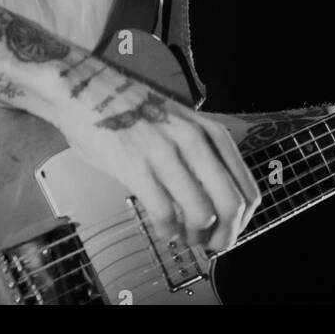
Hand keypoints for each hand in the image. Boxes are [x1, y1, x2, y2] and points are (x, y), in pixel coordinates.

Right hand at [54, 65, 261, 252]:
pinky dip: (167, 229)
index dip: (242, 222)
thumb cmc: (134, 111)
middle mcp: (194, 141)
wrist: (87, 88)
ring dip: (194, 236)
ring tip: (184, 235)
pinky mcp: (136, 166)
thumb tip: (219, 202)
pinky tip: (163, 227)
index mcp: (211, 132)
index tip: (228, 232)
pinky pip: (164, 212)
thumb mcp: (182, 125)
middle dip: (224, 236)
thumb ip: (202, 156)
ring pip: (201, 212)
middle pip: (231, 205)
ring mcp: (165, 153)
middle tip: (210, 245)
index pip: (247, 189)